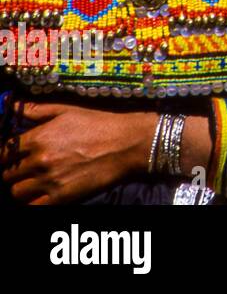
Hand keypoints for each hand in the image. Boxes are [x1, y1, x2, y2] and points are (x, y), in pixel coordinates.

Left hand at [1, 103, 155, 204]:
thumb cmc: (100, 124)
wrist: (128, 144)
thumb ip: (37, 110)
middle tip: (24, 170)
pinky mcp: (62, 197)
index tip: (10, 157)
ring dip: (21, 188)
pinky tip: (41, 194)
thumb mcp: (68, 111)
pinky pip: (32, 206)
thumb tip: (12, 105)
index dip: (4, 155)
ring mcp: (50, 180)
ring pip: (16, 192)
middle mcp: (40, 160)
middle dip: (13, 171)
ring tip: (32, 182)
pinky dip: (33, 202)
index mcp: (39, 138)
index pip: (3, 152)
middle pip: (7, 174)